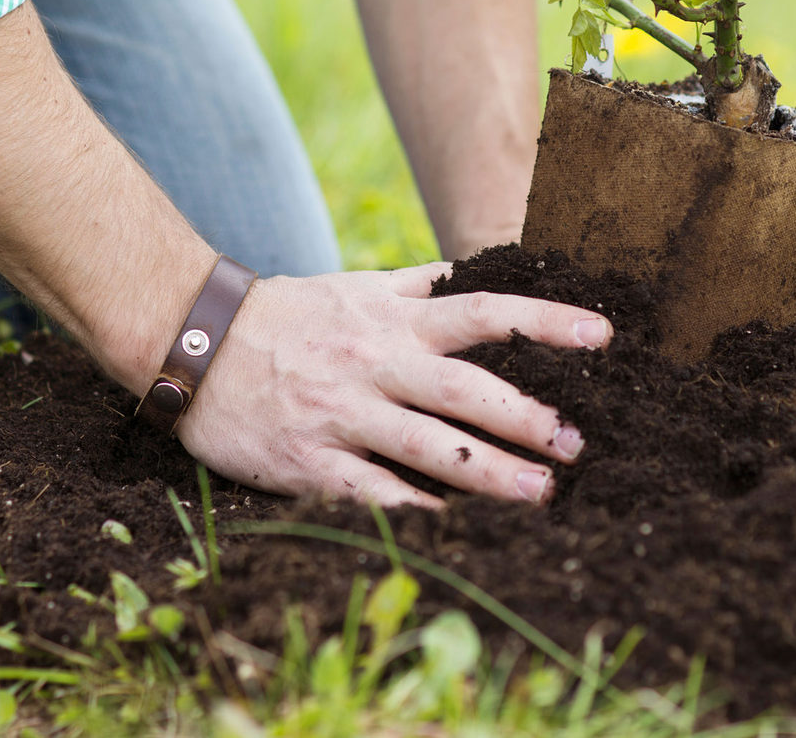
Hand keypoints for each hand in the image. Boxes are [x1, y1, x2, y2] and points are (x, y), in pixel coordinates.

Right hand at [175, 263, 611, 508]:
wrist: (194, 342)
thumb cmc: (288, 316)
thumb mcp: (357, 286)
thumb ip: (420, 285)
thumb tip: (481, 268)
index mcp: (393, 318)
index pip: (485, 312)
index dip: (545, 322)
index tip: (601, 337)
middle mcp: (375, 361)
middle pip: (465, 387)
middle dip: (527, 417)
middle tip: (579, 443)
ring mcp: (342, 412)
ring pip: (428, 446)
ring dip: (490, 472)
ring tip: (542, 494)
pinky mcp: (310, 461)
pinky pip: (373, 491)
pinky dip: (417, 509)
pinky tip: (459, 527)